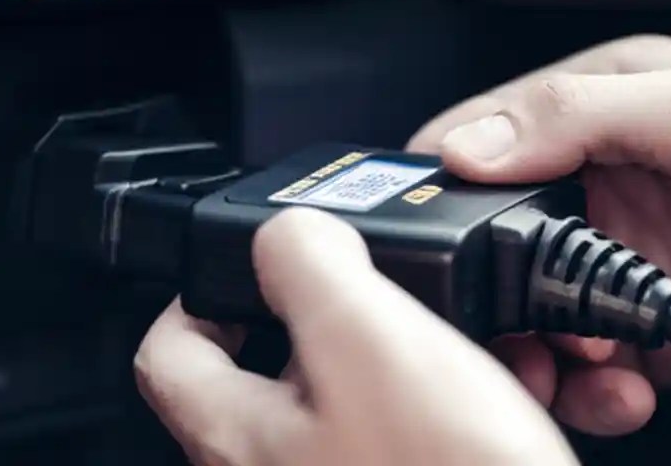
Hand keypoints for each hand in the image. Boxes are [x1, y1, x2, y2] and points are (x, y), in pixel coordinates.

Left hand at [134, 207, 577, 465]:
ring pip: (354, 403)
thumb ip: (311, 268)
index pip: (168, 354)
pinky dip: (448, 405)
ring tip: (468, 344)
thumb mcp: (369, 343)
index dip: (196, 294)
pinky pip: (408, 438)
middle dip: (338, 321)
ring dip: (411, 358)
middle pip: (271, 375)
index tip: (244, 267)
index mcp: (239, 438)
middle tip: (381, 293)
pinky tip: (502, 394)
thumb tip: (287, 231)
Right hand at [409, 34, 670, 435]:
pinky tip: (624, 382)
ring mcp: (621, 261)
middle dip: (479, 296)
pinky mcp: (654, 327)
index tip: (424, 243)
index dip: (437, 193)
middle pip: (487, 246)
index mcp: (591, 114)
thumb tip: (466, 146)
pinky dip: (590, 390)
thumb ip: (576, 117)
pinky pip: (589, 369)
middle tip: (498, 325)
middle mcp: (595, 186)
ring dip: (530, 353)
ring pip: (529, 317)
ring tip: (568, 362)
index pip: (475, 144)